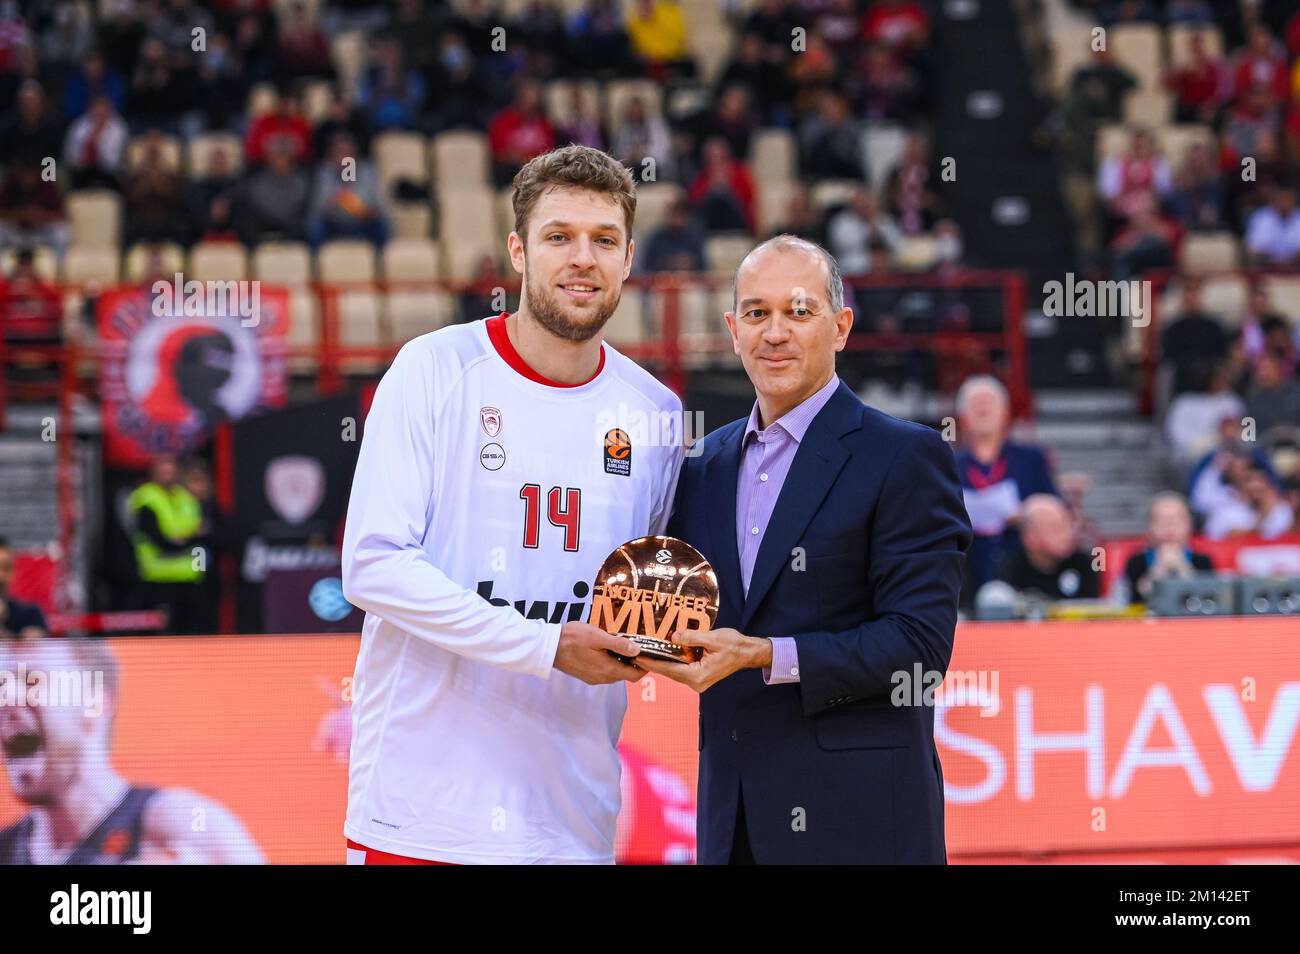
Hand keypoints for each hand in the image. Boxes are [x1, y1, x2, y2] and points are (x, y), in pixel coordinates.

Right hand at [553, 621, 644, 684]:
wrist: (549, 646)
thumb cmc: (573, 639)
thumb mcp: (598, 637)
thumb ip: (619, 645)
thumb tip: (638, 650)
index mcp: (608, 670)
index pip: (635, 675)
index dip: (644, 665)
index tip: (647, 652)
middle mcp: (603, 678)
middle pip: (626, 674)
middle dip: (633, 662)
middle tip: (635, 644)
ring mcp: (594, 678)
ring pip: (615, 673)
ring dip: (621, 662)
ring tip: (620, 644)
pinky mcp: (586, 675)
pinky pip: (604, 672)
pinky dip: (610, 663)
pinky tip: (606, 649)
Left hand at [634, 628, 769, 693]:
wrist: (748, 653)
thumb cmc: (734, 645)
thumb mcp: (712, 638)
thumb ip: (691, 637)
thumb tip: (673, 636)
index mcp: (698, 675)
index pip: (669, 668)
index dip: (652, 662)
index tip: (637, 656)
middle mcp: (696, 682)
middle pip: (668, 672)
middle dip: (652, 662)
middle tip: (634, 652)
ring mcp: (697, 681)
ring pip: (673, 671)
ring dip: (660, 661)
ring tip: (643, 652)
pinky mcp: (698, 675)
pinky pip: (680, 669)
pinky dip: (670, 661)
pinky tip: (660, 652)